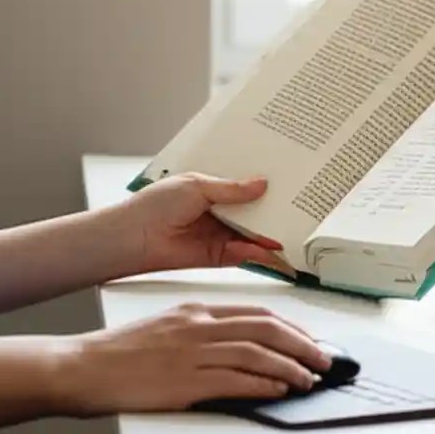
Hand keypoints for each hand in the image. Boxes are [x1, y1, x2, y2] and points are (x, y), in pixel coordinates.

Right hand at [54, 303, 332, 414]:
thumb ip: (198, 332)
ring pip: (257, 352)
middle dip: (302, 343)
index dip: (289, 326)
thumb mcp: (164, 329)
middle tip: (324, 357)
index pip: (254, 313)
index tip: (307, 338)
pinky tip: (280, 389)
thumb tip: (233, 349)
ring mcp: (192, 353)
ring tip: (310, 377)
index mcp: (194, 311)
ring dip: (291, 366)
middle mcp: (198, 326)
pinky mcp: (185, 381)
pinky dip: (264, 384)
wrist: (83, 367)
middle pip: (265, 328)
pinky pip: (237, 380)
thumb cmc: (119, 353)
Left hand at [117, 173, 287, 274]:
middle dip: (273, 208)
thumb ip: (232, 189)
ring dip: (271, 232)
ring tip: (295, 227)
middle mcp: (218, 211)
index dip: (263, 182)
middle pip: (253, 210)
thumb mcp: (197, 187)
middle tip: (300, 203)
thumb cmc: (156, 205)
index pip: (243, 184)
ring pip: (253, 233)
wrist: (134, 238)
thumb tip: (263, 184)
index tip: (287, 177)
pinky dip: (259, 252)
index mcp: (210, 188)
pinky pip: (245, 253)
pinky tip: (272, 248)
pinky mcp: (220, 256)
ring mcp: (220, 234)